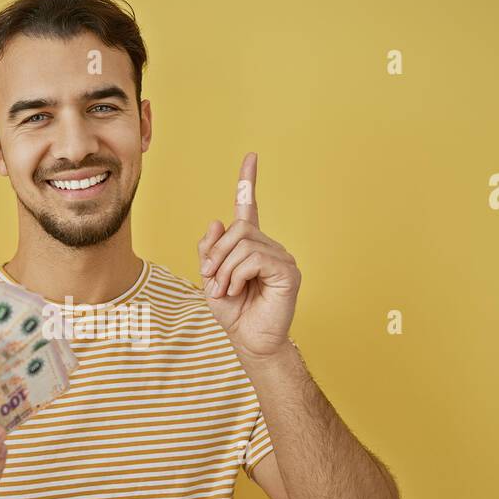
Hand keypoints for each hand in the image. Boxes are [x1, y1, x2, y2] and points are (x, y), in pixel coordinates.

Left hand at [198, 152, 300, 359]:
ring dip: (225, 270)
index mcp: (250, 245)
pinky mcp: (288, 271)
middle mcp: (269, 247)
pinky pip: (254, 259)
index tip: (251, 157)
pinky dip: (238, 275)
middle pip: (238, 228)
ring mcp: (282, 258)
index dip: (248, 182)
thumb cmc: (233, 310)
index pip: (249, 207)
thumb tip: (217, 220)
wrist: (249, 340)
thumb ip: (210, 249)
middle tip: (212, 280)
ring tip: (226, 290)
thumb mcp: (210, 277)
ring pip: (243, 244)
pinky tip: (240, 290)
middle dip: (217, 254)